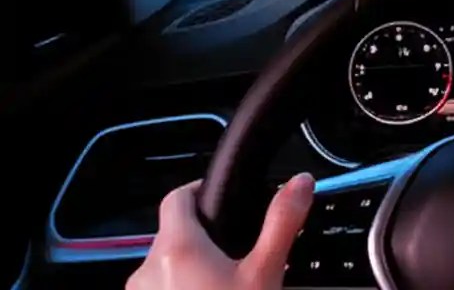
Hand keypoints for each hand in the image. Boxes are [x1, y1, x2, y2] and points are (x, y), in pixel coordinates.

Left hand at [127, 173, 313, 289]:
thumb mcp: (265, 273)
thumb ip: (282, 222)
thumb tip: (299, 183)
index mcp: (176, 247)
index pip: (175, 197)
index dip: (197, 190)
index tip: (216, 196)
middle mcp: (146, 270)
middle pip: (172, 235)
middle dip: (202, 239)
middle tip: (235, 254)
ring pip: (164, 268)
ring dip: (189, 269)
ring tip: (223, 287)